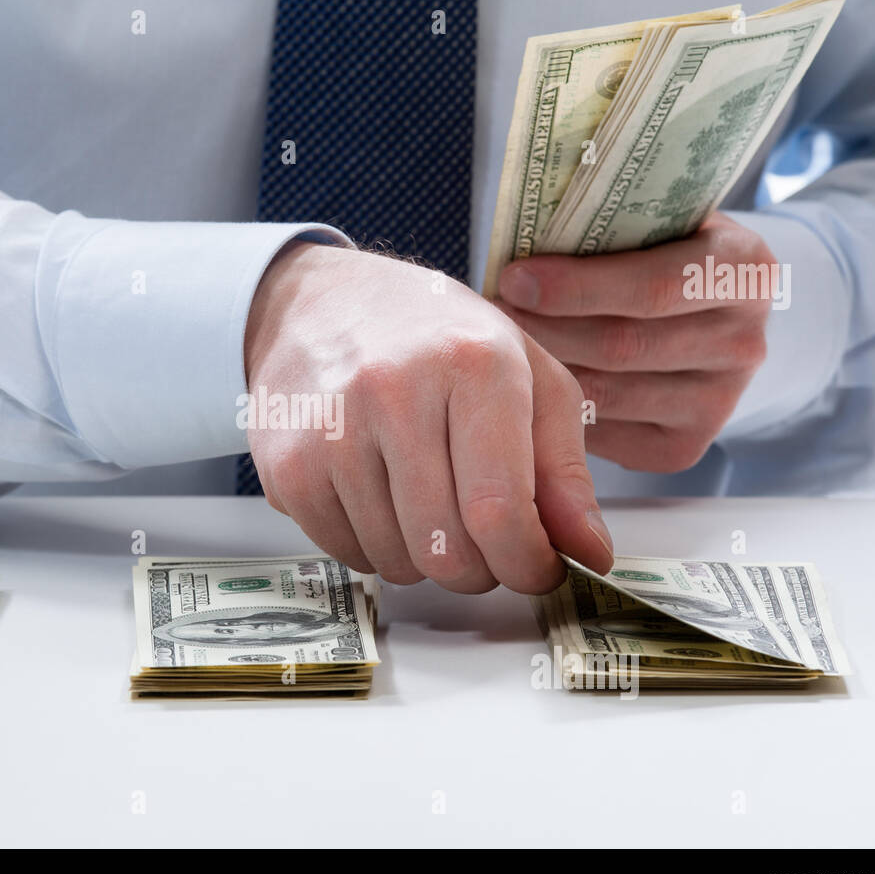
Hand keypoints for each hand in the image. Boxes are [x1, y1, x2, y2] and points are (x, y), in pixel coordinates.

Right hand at [243, 241, 614, 594]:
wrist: (317, 303)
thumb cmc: (434, 339)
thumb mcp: (525, 376)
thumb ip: (564, 469)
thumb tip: (588, 552)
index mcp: (473, 363)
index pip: (502, 512)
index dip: (528, 564)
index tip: (537, 567)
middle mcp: (394, 392)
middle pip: (447, 550)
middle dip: (480, 570)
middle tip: (485, 545)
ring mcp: (330, 431)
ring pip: (396, 561)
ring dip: (424, 558)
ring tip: (428, 505)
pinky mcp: (286, 465)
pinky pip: (345, 553)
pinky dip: (374, 547)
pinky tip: (380, 500)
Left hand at [496, 213, 772, 472]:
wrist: (707, 317)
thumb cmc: (658, 257)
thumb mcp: (652, 224)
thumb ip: (605, 232)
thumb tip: (518, 260)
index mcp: (744, 270)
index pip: (653, 287)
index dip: (575, 287)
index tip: (514, 278)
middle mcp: (745, 341)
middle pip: (621, 346)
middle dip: (543, 328)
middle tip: (490, 314)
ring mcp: (720, 402)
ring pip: (605, 392)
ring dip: (540, 370)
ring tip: (497, 345)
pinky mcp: (685, 447)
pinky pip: (603, 434)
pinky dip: (556, 411)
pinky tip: (526, 385)